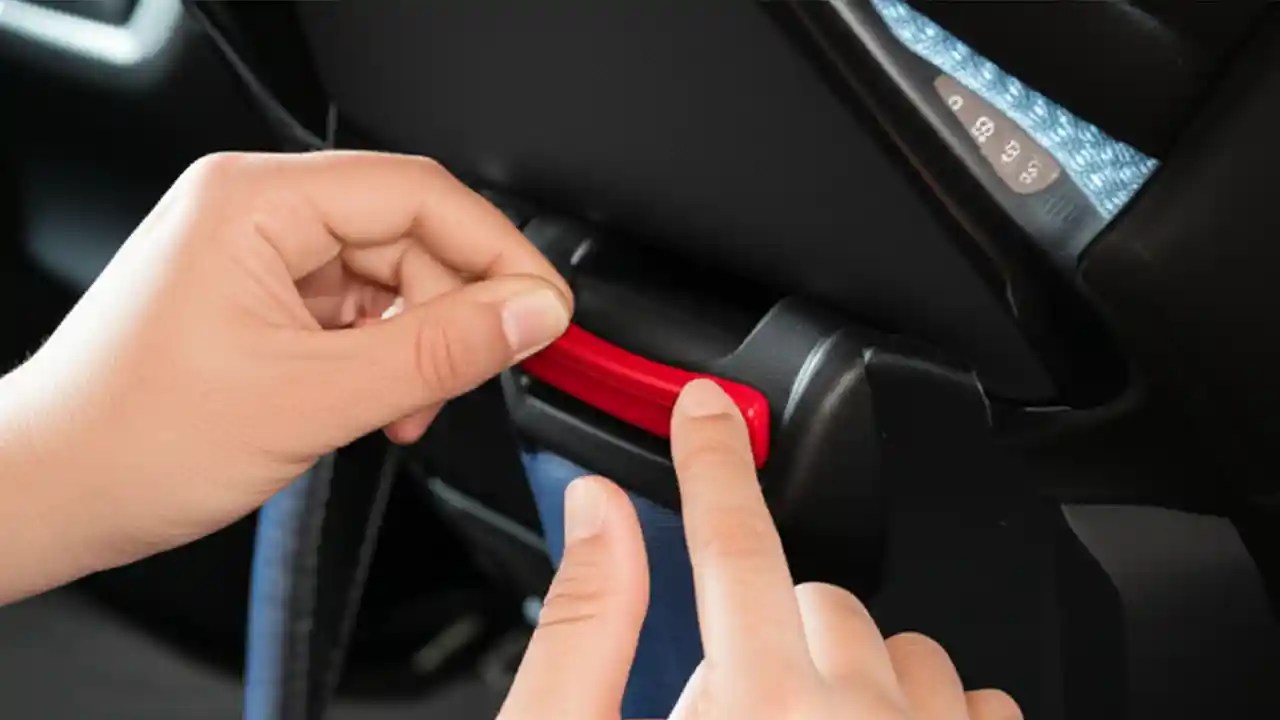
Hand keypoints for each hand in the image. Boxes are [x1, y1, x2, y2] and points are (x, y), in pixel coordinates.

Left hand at [0, 151, 571, 601]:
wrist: (50, 494)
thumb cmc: (133, 440)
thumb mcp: (314, 398)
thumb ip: (437, 351)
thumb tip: (529, 314)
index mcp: (256, 202)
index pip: (419, 194)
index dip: (497, 251)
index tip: (544, 309)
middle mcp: (256, 212)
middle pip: (410, 236)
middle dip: (452, 312)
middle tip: (474, 376)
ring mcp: (258, 256)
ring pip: (390, 279)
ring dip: (417, 347)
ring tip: (405, 410)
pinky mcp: (261, 298)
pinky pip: (357, 311)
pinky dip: (385, 359)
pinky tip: (381, 406)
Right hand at [499, 379, 1020, 718]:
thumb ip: (586, 630)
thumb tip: (596, 517)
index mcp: (753, 702)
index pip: (732, 539)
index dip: (713, 458)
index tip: (706, 404)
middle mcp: (859, 719)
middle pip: (821, 598)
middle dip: (776, 633)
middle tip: (744, 705)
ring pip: (905, 647)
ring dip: (856, 679)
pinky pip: (977, 697)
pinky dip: (929, 713)